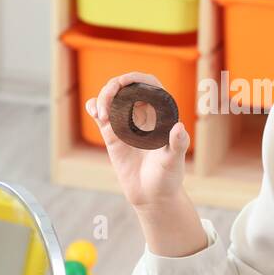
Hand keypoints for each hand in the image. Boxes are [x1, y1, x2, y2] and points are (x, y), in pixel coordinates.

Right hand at [86, 72, 189, 209]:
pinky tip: (94, 112)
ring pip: (111, 98)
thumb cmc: (168, 178)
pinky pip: (101, 115)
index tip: (124, 81)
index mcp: (160, 114)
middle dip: (114, 86)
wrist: (152, 196)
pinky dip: (94, 108)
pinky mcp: (112, 134)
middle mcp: (143, 115)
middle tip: (108, 98)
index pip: (149, 85)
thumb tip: (179, 127)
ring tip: (101, 114)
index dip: (136, 78)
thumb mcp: (174, 161)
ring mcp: (126, 123)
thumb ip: (178, 145)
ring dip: (103, 98)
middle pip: (126, 88)